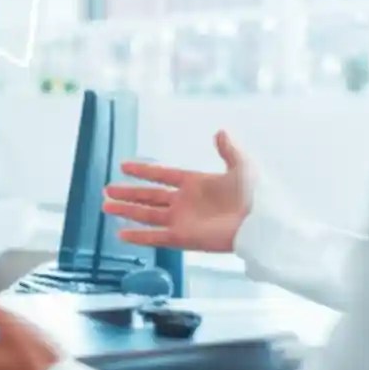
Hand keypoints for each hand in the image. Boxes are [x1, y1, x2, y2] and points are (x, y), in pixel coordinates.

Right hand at [102, 131, 251, 252]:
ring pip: (147, 215)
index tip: (124, 166)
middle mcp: (184, 202)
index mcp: (195, 183)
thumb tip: (220, 132)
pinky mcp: (183, 238)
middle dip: (128, 193)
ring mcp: (182, 220)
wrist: (262, 223)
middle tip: (107, 189)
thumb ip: (228, 150)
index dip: (143, 171)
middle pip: (149, 196)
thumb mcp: (242, 166)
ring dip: (127, 211)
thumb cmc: (255, 195)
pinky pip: (156, 237)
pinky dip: (138, 237)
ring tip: (106, 206)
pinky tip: (121, 234)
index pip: (162, 175)